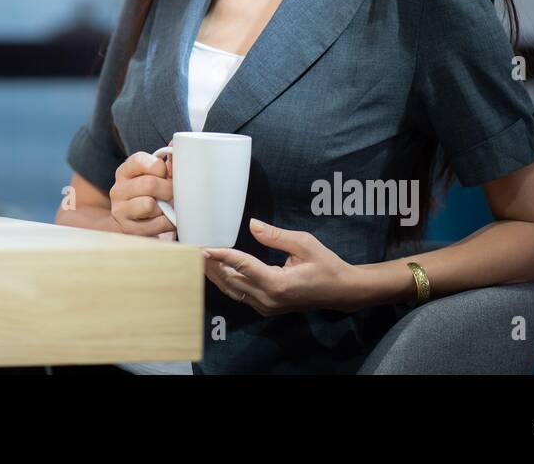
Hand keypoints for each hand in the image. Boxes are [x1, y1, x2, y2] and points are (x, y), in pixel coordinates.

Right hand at [108, 147, 175, 238]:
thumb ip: (167, 163)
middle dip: (168, 189)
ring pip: (149, 204)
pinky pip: (155, 224)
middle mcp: (118, 189)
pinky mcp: (128, 229)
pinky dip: (167, 222)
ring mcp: (120, 210)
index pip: (138, 160)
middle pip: (149, 184)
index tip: (165, 174)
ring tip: (167, 207)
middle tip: (173, 193)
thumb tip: (175, 147)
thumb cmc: (151, 194)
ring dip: (165, 207)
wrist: (137, 222)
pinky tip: (166, 219)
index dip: (159, 167)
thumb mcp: (156, 176)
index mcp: (124, 171)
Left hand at [203, 218, 360, 314]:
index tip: (202, 247)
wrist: (341, 291)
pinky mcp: (267, 307)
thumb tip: (253, 225)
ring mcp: (267, 306)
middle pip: (231, 281)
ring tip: (198, 258)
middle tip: (192, 249)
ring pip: (233, 290)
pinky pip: (241, 294)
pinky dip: (227, 281)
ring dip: (216, 274)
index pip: (242, 266)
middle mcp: (268, 299)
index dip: (221, 255)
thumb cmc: (326, 265)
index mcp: (278, 283)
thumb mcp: (305, 243)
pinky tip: (217, 269)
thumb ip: (276, 236)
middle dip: (211, 265)